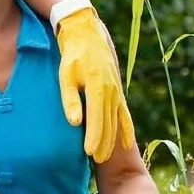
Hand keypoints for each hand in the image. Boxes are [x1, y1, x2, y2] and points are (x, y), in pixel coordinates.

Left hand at [56, 8, 134, 163]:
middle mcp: (111, 91)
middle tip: (97, 160)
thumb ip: (70, 98)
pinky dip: (126, 128)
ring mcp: (116, 91)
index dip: (93, 137)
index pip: (95, 119)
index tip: (89, 152)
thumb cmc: (72, 54)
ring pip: (115, 121)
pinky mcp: (117, 90)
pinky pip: (124, 114)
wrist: (87, 33)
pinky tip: (127, 142)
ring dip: (111, 139)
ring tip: (105, 156)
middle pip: (107, 123)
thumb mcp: (65, 74)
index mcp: (97, 87)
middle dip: (102, 143)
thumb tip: (74, 122)